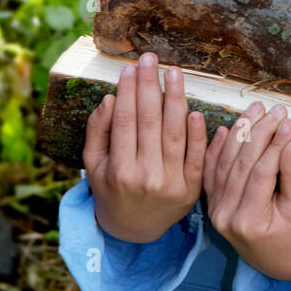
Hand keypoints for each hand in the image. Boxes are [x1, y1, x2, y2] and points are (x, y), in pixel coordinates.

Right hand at [83, 51, 207, 243]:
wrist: (134, 231)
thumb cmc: (112, 190)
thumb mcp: (94, 166)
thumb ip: (97, 132)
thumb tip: (109, 99)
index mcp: (119, 171)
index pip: (125, 122)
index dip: (128, 93)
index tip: (130, 68)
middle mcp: (146, 177)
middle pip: (150, 122)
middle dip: (150, 86)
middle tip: (151, 59)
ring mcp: (172, 184)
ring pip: (174, 133)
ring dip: (175, 99)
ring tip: (173, 72)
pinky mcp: (192, 189)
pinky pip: (197, 155)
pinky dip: (196, 132)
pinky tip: (192, 109)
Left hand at [203, 100, 290, 280]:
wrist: (276, 263)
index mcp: (249, 221)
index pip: (262, 172)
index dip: (276, 144)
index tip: (289, 121)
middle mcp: (225, 216)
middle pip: (241, 163)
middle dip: (260, 132)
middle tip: (276, 110)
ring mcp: (215, 210)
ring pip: (224, 162)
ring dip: (239, 132)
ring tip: (256, 110)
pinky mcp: (212, 204)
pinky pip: (211, 171)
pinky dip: (216, 148)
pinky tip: (225, 128)